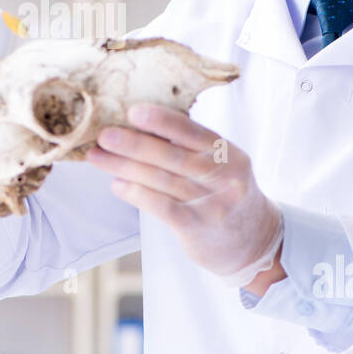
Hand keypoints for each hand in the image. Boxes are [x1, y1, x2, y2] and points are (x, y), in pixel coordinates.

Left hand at [86, 103, 284, 285]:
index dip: (163, 121)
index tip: (133, 111)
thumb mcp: (223, 166)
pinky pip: (162, 207)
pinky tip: (117, 185)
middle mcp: (224, 178)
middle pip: (172, 156)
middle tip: (104, 134)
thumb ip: (193, 149)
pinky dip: (137, 194)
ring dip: (124, 167)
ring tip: (98, 157)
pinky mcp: (198, 228)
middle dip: (134, 144)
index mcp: (230, 154)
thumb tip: (141, 126)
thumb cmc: (225, 195)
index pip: (194, 132)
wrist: (255, 242)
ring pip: (161, 180)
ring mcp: (212, 205)